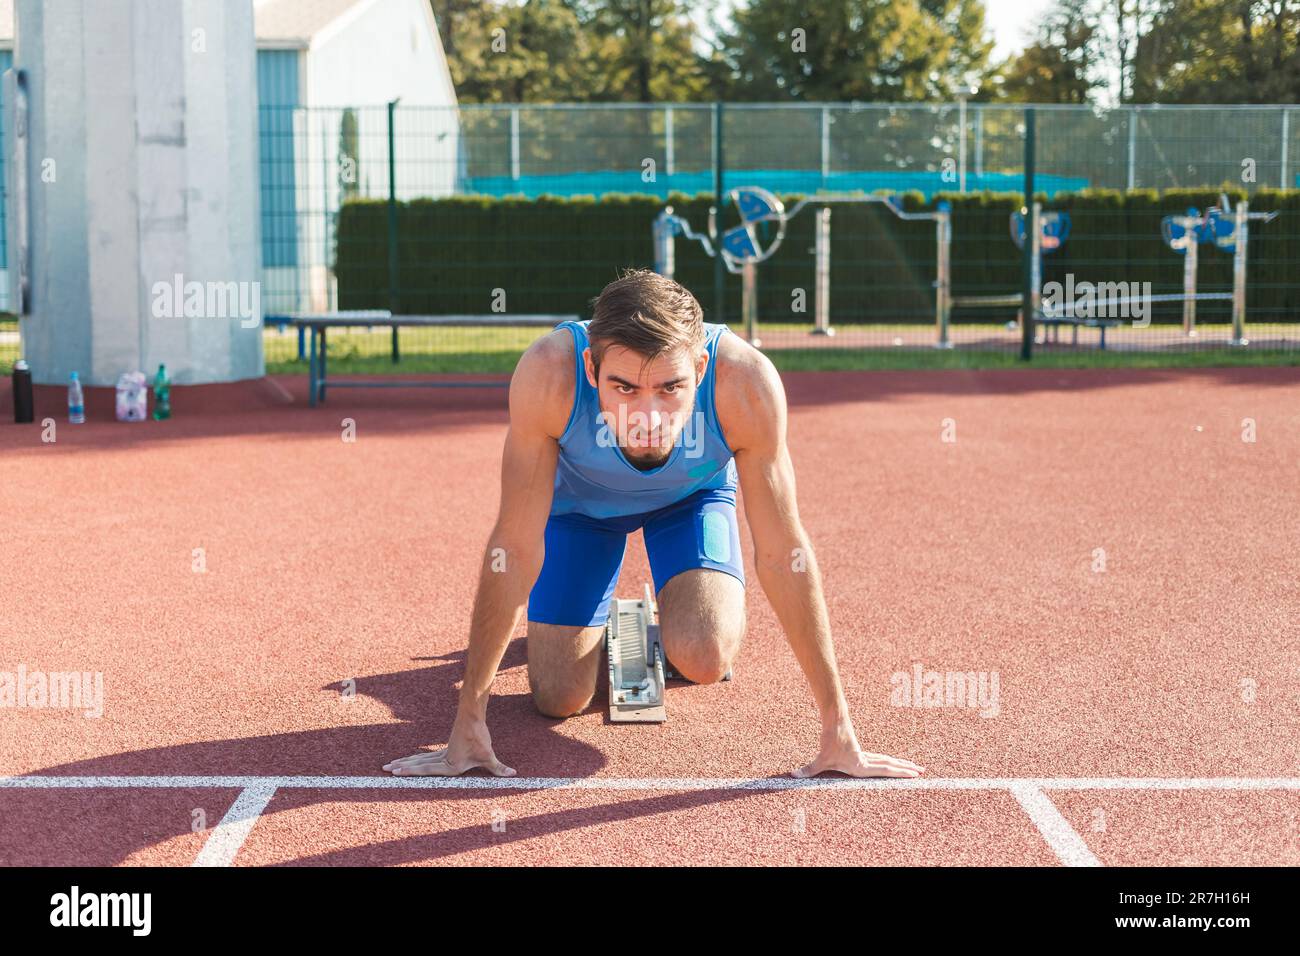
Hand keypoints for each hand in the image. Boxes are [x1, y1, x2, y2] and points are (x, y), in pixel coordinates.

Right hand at [383, 713, 515, 776]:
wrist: (472, 716)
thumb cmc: (479, 736)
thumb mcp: (488, 755)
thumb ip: (498, 768)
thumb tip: (513, 775)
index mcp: (449, 765)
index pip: (426, 770)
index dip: (410, 771)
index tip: (396, 771)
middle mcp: (442, 759)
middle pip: (418, 764)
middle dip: (402, 767)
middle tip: (384, 770)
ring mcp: (442, 752)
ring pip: (419, 758)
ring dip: (405, 762)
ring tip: (389, 765)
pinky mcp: (445, 748)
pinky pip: (426, 756)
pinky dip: (415, 759)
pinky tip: (409, 761)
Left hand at [792, 721, 923, 778]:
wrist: (834, 719)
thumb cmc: (829, 740)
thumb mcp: (819, 759)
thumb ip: (807, 770)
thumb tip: (790, 776)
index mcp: (862, 765)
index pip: (885, 770)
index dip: (900, 773)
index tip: (914, 774)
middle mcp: (867, 761)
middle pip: (890, 765)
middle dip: (906, 770)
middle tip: (923, 771)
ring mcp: (866, 755)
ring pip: (887, 761)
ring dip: (901, 764)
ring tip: (915, 768)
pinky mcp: (862, 752)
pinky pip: (880, 759)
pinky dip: (890, 762)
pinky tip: (893, 764)